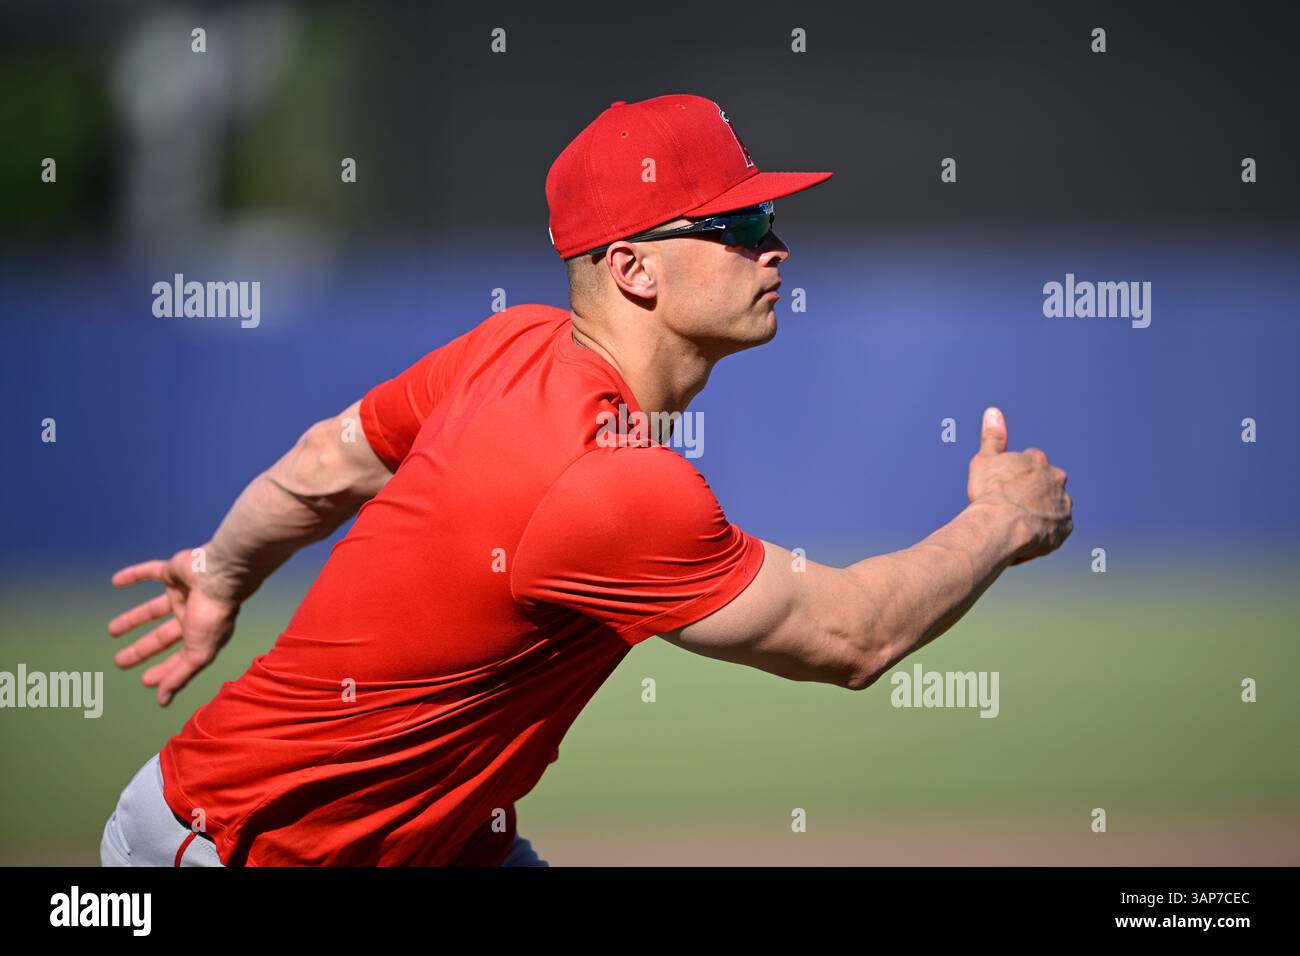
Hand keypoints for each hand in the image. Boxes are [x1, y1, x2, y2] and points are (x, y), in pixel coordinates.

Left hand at [107, 547, 239, 705]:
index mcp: (201, 634)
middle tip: (120, 662)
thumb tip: (162, 701)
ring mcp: (182, 593)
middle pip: (161, 636)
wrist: (221, 575)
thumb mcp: (197, 653)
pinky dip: (134, 575)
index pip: (178, 657)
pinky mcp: (173, 571)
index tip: (145, 681)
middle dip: (142, 650)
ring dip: (133, 619)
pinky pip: (150, 572)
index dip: (163, 670)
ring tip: (111, 631)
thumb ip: (180, 675)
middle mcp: (191, 615)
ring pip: (153, 609)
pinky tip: (116, 582)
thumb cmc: (213, 616)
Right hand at [967, 407, 1072, 565]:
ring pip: (1053, 506)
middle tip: (1012, 505)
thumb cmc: (990, 492)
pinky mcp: (1065, 529)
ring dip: (1041, 512)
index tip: (1004, 485)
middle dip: (1033, 492)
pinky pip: (1056, 530)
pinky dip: (1045, 533)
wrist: (1001, 525)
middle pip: (1046, 483)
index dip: (1016, 474)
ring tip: (1018, 525)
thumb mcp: (985, 460)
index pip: (1031, 461)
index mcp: (1037, 461)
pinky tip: (1026, 539)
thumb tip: (993, 411)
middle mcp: (1056, 480)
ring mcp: (1063, 504)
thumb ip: (993, 437)